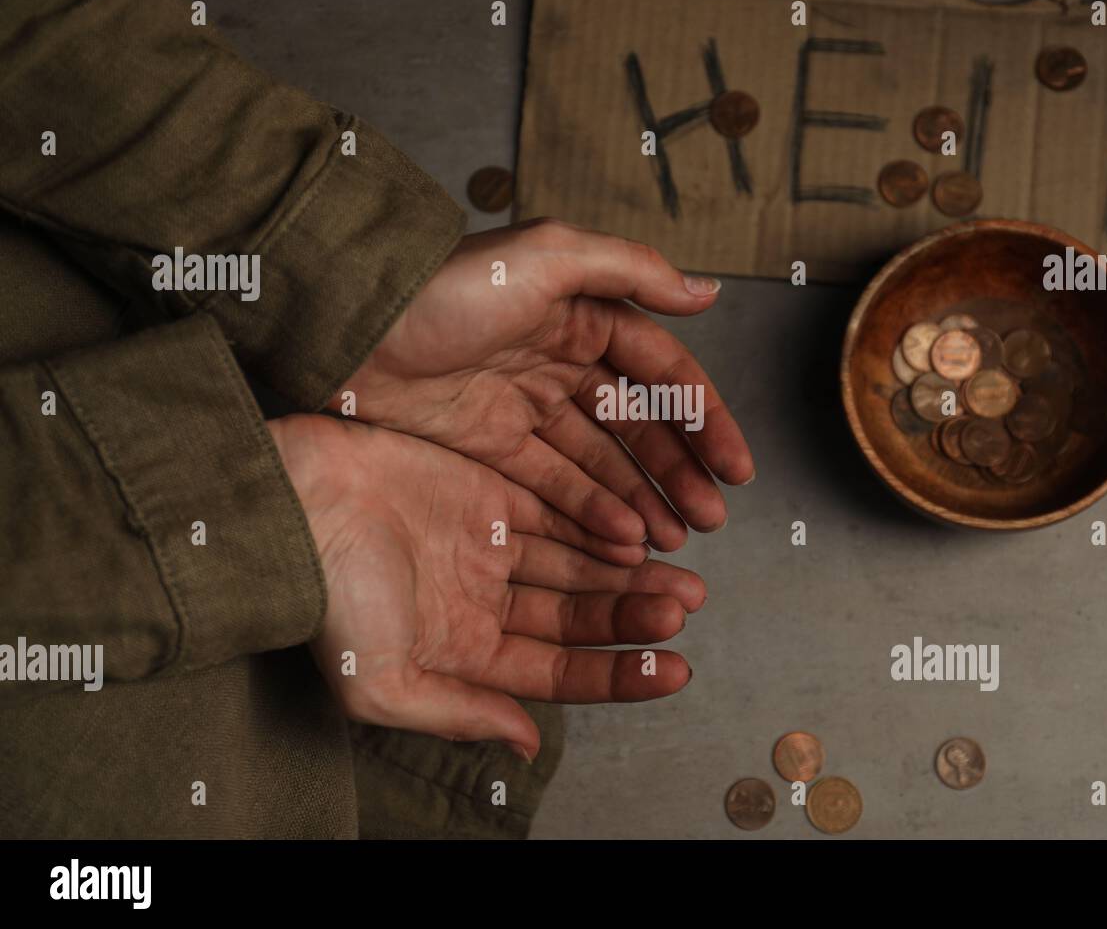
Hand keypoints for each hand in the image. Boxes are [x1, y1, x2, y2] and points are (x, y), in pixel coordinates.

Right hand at [268, 413, 702, 759]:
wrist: (293, 503)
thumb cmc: (328, 597)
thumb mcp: (384, 682)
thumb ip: (459, 713)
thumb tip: (524, 744)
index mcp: (463, 652)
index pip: (558, 672)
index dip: (618, 673)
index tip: (674, 670)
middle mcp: (483, 601)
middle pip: (578, 615)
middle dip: (633, 616)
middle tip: (685, 610)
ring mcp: (488, 544)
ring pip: (578, 563)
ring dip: (629, 573)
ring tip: (684, 578)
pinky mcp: (489, 490)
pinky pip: (558, 509)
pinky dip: (599, 523)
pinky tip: (640, 534)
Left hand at [334, 219, 755, 552]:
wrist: (349, 326)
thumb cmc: (446, 284)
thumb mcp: (547, 256)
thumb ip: (631, 270)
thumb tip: (706, 293)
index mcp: (585, 313)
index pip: (664, 374)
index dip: (706, 421)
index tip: (738, 470)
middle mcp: (562, 360)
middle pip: (639, 426)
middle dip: (679, 473)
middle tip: (710, 521)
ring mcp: (527, 406)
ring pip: (602, 461)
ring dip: (642, 499)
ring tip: (675, 540)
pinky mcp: (491, 444)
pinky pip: (552, 484)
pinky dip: (589, 511)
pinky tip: (621, 539)